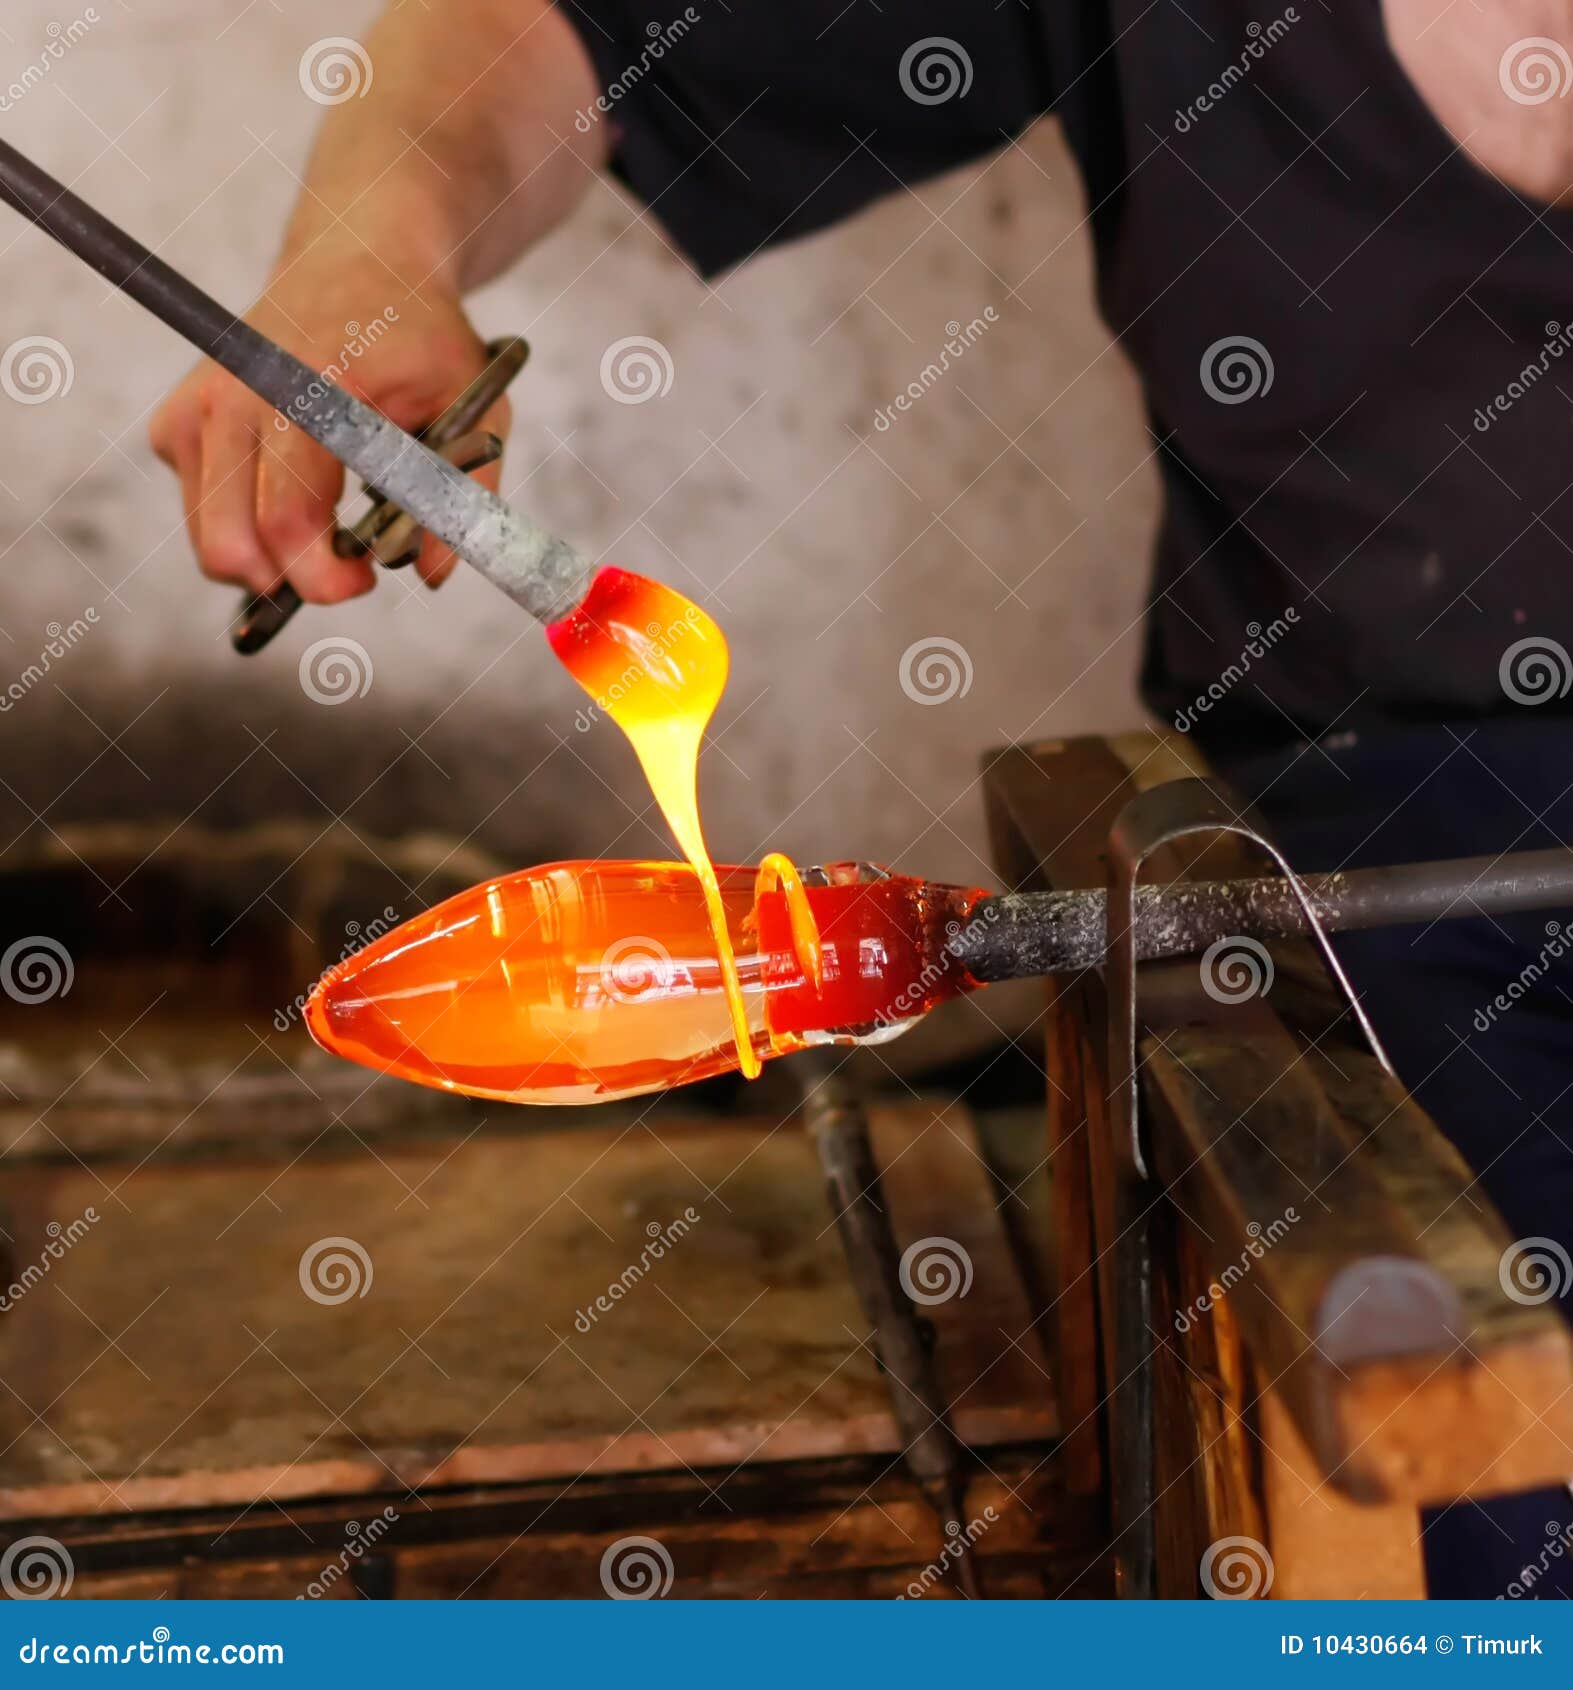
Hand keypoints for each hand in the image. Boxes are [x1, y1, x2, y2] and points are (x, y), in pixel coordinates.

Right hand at [149, 253, 510, 605]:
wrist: (358, 261)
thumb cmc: (421, 339)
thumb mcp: (474, 403)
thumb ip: (463, 493)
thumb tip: (432, 576)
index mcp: (315, 385)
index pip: (289, 517)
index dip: (325, 577)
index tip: (365, 580)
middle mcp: (241, 391)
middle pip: (231, 542)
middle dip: (290, 583)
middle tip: (342, 573)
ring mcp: (199, 404)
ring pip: (209, 536)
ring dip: (265, 562)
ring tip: (321, 535)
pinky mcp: (177, 419)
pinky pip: (199, 508)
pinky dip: (241, 524)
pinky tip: (287, 492)